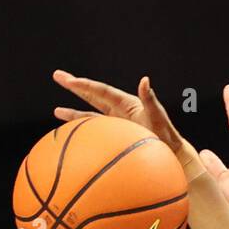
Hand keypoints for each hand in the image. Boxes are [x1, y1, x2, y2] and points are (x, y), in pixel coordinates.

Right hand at [52, 70, 190, 163]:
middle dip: (75, 86)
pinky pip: (96, 133)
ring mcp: (116, 124)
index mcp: (127, 103)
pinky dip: (84, 132)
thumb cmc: (166, 135)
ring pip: (91, 116)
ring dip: (74, 114)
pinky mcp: (116, 136)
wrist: (171, 153)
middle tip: (57, 75)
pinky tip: (72, 135)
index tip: (70, 80)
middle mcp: (119, 111)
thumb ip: (150, 99)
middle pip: (93, 96)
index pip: (102, 91)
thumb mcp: (158, 117)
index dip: (86, 85)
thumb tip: (145, 80)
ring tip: (56, 111)